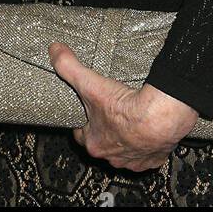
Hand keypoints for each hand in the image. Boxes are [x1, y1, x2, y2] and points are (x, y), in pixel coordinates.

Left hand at [48, 43, 198, 170]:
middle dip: (105, 130)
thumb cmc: (124, 107)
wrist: (159, 119)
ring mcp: (134, 161)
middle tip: (110, 111)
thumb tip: (54, 50)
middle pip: (104, 143)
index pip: (81, 135)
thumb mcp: (89, 82)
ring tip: (129, 119)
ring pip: (125, 151)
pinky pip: (147, 154)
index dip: (82, 122)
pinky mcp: (153, 160)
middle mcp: (113, 158)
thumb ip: (68, 65)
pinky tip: (148, 129)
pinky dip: (147, 144)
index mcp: (94, 144)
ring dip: (126, 138)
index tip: (85, 111)